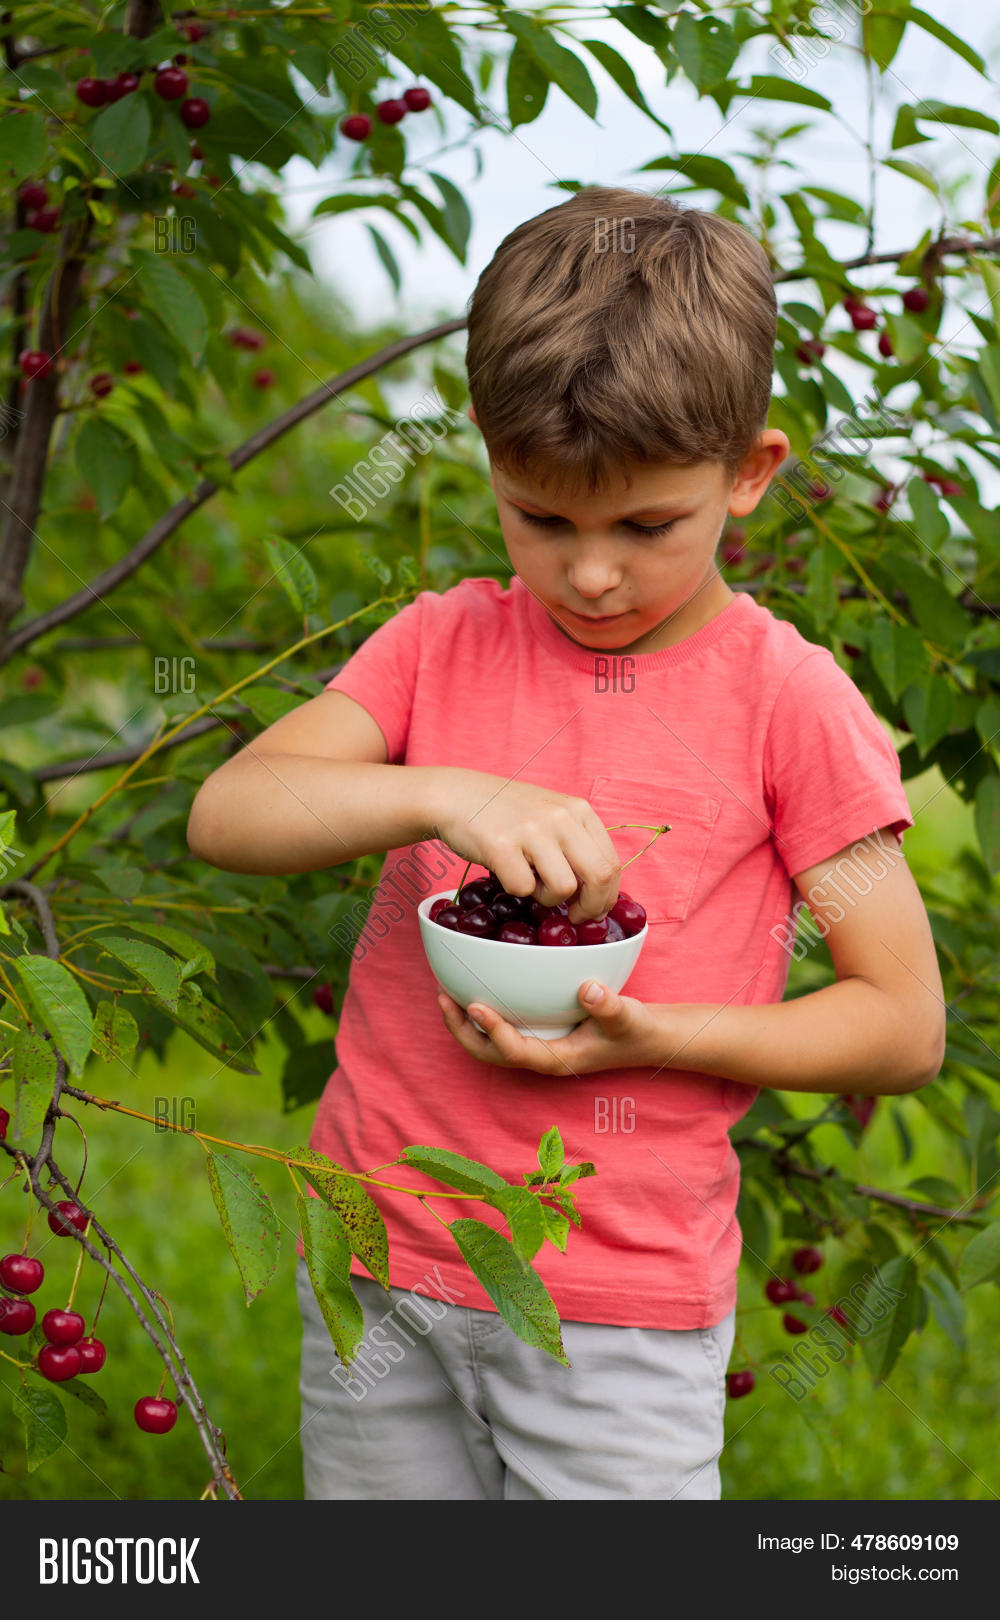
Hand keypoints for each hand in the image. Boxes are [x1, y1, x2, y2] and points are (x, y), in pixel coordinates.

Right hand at [427, 766, 620, 922]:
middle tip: (574, 916)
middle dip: (590, 908)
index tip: (594, 909)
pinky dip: (516, 891)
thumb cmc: (506, 813)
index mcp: (579, 810)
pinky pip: (523, 889)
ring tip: (532, 884)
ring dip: (548, 899)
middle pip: (599, 877)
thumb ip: (576, 845)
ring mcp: (532, 830)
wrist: (457, 795)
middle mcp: (561, 817)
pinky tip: (507, 872)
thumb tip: (597, 894)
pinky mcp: (501, 845)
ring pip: (564, 888)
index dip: (607, 895)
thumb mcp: (551, 816)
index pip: (611, 863)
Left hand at [436, 979, 660, 1074]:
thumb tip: (588, 989)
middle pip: (489, 1053)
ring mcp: (535, 1047)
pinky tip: (474, 988)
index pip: (515, 1051)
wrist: (644, 1038)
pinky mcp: (536, 1034)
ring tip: (446, 993)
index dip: (492, 1030)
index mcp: (555, 1059)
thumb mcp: (628, 1016)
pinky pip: (500, 1029)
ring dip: (464, 1023)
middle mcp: (538, 1057)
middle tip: (443, 998)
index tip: (475, 1005)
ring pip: (489, 1044)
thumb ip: (609, 1006)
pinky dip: (481, 1015)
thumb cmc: (635, 1030)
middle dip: (461, 1030)